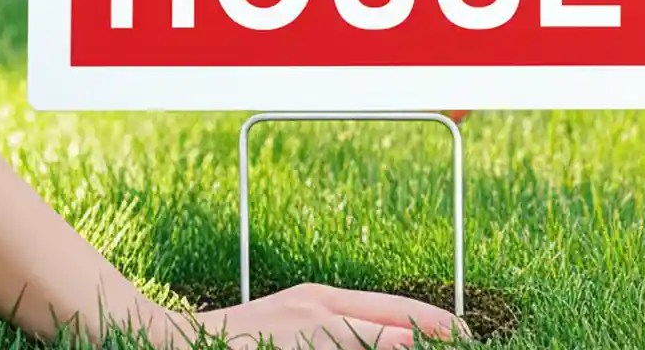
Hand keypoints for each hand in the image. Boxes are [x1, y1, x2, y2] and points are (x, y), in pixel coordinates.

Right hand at [156, 284, 466, 348]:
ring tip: (452, 339)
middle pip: (395, 314)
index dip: (437, 322)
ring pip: (371, 330)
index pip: (395, 308)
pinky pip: (335, 338)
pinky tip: (401, 341)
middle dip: (439, 329)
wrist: (174, 341)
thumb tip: (392, 338)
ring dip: (408, 337)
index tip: (467, 335)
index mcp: (322, 301)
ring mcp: (304, 325)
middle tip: (470, 339)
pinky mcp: (292, 336)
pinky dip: (370, 339)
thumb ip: (340, 332)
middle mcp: (319, 306)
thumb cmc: (239, 342)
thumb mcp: (294, 327)